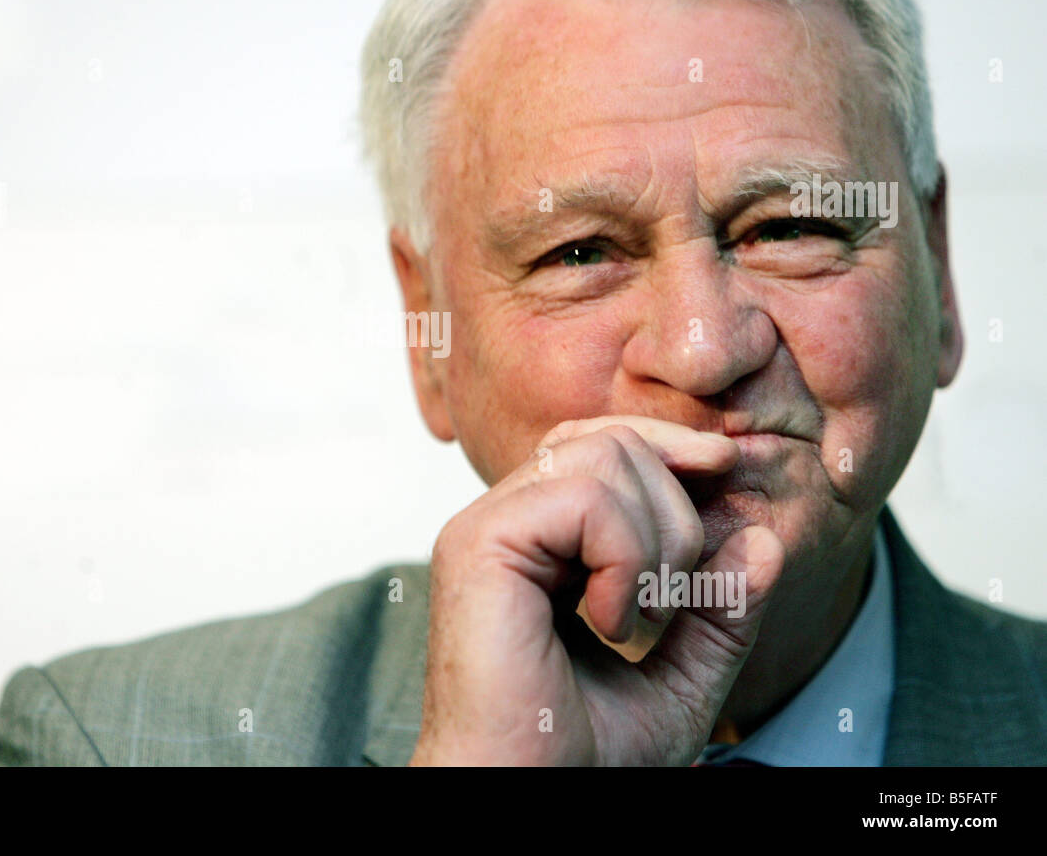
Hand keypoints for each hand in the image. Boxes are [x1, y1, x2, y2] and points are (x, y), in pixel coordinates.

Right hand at [409, 416, 785, 765]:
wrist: (525, 803)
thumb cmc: (578, 759)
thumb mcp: (679, 679)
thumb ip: (719, 612)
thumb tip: (762, 537)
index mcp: (535, 541)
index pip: (601, 444)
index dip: (668, 449)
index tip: (724, 470)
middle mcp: (503, 522)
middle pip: (613, 440)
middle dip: (677, 514)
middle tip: (667, 607)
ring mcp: (486, 528)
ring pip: (605, 455)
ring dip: (656, 540)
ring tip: (637, 618)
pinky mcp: (480, 545)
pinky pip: (587, 499)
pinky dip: (628, 559)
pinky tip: (610, 622)